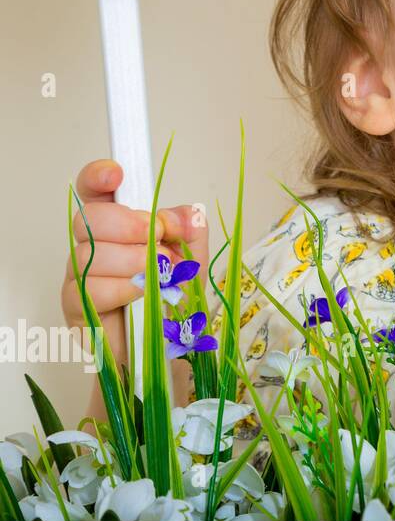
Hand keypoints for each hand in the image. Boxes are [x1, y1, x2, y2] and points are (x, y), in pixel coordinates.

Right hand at [62, 159, 208, 369]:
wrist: (166, 346)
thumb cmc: (173, 295)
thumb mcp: (192, 256)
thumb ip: (191, 229)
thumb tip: (187, 215)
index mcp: (117, 224)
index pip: (93, 190)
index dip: (97, 176)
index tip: (116, 174)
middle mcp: (92, 244)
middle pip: (88, 218)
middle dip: (129, 225)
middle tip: (160, 240)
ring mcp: (80, 274)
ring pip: (90, 254)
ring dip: (135, 261)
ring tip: (163, 275)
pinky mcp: (76, 306)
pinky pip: (90, 288)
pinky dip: (124, 287)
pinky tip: (144, 293)